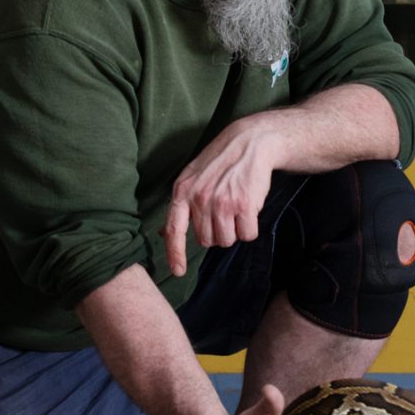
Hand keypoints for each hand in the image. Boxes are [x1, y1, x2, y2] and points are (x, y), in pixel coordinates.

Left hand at [165, 118, 279, 275]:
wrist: (250, 142)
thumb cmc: (221, 161)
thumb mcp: (192, 177)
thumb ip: (180, 205)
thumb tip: (163, 234)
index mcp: (183, 191)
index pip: (174, 229)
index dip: (175, 253)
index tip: (178, 271)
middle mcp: (200, 198)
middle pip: (207, 240)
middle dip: (217, 233)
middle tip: (225, 213)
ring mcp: (222, 203)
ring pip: (227, 241)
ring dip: (234, 231)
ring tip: (237, 210)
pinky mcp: (244, 205)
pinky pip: (247, 235)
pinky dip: (251, 228)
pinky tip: (250, 210)